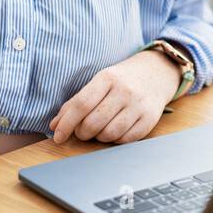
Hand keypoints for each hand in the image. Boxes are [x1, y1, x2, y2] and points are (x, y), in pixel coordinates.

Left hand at [50, 51, 180, 144]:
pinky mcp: (150, 119)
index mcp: (107, 78)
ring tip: (99, 130)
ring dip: (98, 137)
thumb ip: (76, 102)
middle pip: (93, 122)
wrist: (157, 73)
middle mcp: (124, 91)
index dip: (66, 123)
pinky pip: (125, 139)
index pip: (82, 104)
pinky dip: (115, 140)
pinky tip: (115, 131)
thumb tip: (54, 125)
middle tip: (82, 131)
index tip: (57, 136)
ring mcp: (139, 105)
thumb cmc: (121, 80)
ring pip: (109, 134)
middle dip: (82, 133)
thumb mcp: (99, 82)